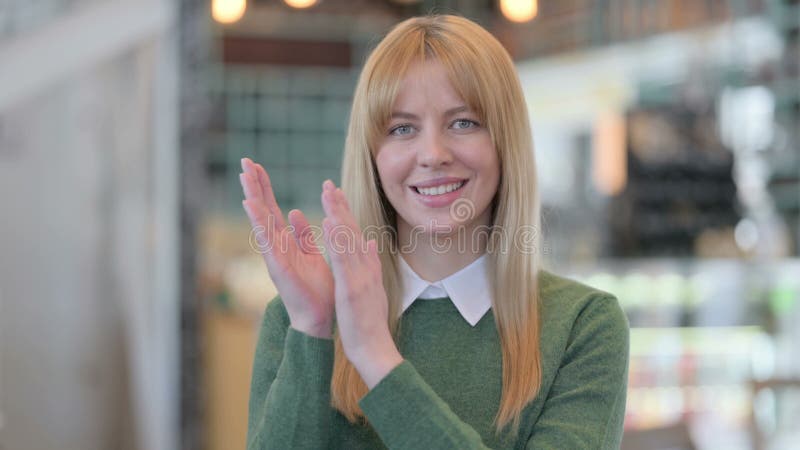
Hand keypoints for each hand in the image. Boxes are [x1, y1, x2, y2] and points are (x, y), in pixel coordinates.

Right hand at [239, 158, 334, 338]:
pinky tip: (250, 205)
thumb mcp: (312, 255)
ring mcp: (274, 255)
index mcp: (286, 242)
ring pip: (261, 221)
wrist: (319, 318)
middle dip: (255, 185)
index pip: (272, 209)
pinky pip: (267, 240)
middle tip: (245, 161)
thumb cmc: (316, 290)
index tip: (257, 166)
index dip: (265, 188)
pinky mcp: (278, 266)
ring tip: (244, 176)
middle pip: (263, 210)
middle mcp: (276, 246)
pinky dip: (258, 222)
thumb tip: (296, 213)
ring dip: (253, 198)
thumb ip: (303, 236)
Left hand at [320, 180, 402, 387]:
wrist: (376, 348)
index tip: (336, 195)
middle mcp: (366, 268)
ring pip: (348, 239)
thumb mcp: (373, 289)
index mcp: (368, 269)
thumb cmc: (370, 323)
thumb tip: (372, 243)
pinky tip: (328, 222)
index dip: (346, 214)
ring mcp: (360, 276)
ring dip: (338, 214)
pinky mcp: (351, 287)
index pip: (357, 235)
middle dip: (341, 206)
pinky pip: (343, 260)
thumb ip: (371, 265)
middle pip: (353, 232)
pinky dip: (336, 240)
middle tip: (329, 184)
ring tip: (328, 193)